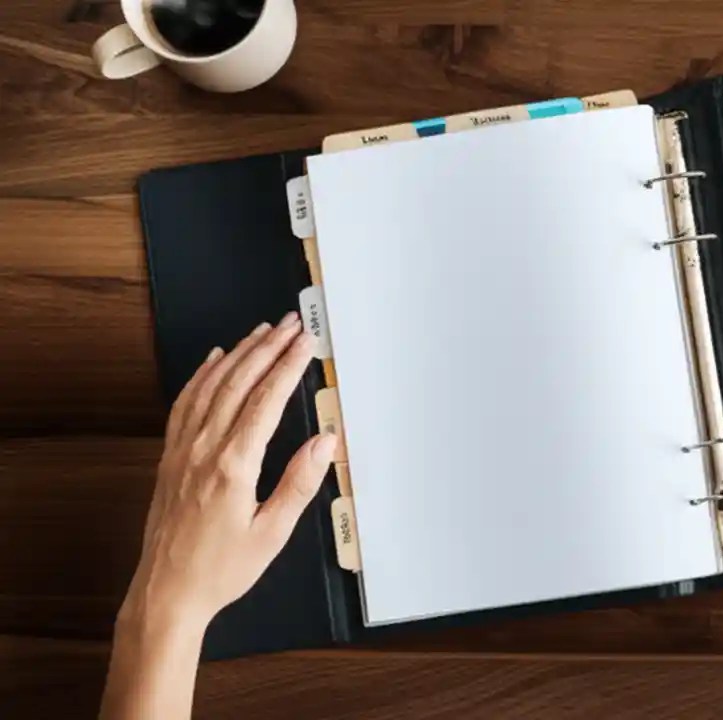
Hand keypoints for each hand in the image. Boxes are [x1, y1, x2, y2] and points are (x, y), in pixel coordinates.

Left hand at [120, 314, 335, 631]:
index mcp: (233, 466)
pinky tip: (215, 360)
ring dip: (238, 354)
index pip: (266, 402)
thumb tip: (325, 442)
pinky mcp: (170, 458)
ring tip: (261, 331)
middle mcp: (203, 450)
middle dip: (267, 348)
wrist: (167, 592)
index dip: (288, 367)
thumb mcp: (273, 533)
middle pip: (239, 383)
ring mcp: (182, 451)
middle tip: (291, 324)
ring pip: (211, 387)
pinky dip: (202, 376)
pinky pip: (185, 404)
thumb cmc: (221, 569)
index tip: (306, 342)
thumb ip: (300, 483)